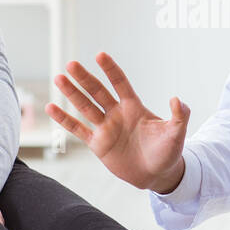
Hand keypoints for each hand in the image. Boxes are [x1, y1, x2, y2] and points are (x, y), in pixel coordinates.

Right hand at [45, 52, 189, 192]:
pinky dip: (64, 120)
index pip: (120, 83)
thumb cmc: (169, 152)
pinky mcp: (98, 144)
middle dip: (85, 78)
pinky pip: (78, 129)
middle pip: (97, 92)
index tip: (100, 55)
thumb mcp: (177, 133)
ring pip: (85, 107)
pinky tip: (51, 107)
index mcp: (134, 107)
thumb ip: (179, 116)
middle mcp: (117, 114)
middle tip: (71, 64)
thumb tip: (177, 99)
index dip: (110, 70)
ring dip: (72, 94)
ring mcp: (105, 128)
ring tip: (58, 79)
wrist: (157, 175)